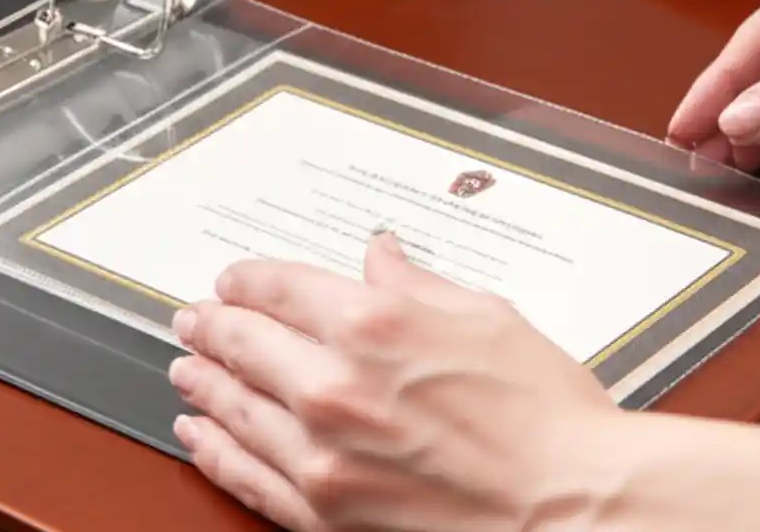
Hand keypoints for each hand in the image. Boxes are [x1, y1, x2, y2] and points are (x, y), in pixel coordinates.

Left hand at [167, 233, 623, 530]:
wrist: (573, 507)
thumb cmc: (545, 415)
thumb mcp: (486, 315)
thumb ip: (416, 282)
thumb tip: (380, 253)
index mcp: (371, 323)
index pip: (276, 287)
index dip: (244, 279)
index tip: (233, 280)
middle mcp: (333, 386)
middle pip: (242, 342)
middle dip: (211, 326)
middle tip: (194, 320)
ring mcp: (322, 455)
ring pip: (232, 408)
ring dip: (202, 385)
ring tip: (187, 372)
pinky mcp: (324, 513)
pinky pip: (246, 476)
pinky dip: (215, 452)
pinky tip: (199, 436)